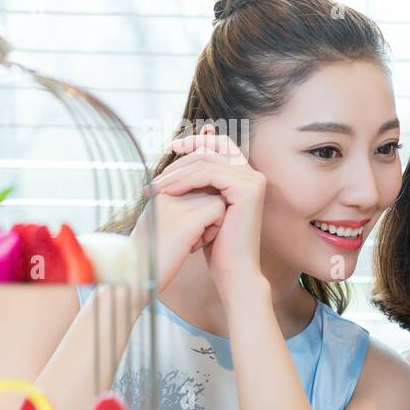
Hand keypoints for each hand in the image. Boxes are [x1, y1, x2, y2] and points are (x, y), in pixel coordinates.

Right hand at [131, 186, 226, 293]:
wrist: (136, 279)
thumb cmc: (154, 258)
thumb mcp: (164, 227)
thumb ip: (182, 210)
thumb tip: (210, 202)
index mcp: (159, 194)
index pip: (196, 186)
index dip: (201, 209)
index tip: (187, 232)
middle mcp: (165, 193)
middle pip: (208, 190)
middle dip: (209, 213)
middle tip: (192, 237)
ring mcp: (175, 206)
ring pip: (216, 198)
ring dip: (213, 222)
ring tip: (192, 242)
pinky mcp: (186, 220)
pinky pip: (219, 210)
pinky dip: (215, 228)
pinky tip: (196, 245)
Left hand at [149, 126, 266, 300]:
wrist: (233, 269)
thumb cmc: (217, 243)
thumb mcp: (204, 206)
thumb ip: (199, 182)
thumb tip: (181, 154)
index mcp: (247, 177)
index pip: (221, 144)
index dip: (196, 140)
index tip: (171, 146)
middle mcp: (253, 175)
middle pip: (211, 150)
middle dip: (180, 160)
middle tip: (156, 177)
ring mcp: (253, 181)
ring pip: (206, 161)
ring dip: (176, 173)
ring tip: (156, 188)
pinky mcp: (247, 189)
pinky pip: (209, 174)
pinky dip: (185, 180)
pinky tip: (169, 193)